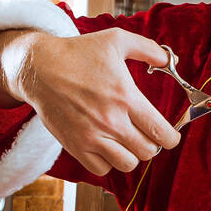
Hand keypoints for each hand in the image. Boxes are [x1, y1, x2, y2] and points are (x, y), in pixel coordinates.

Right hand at [9, 28, 181, 175]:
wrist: (39, 68)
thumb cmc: (78, 53)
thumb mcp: (116, 41)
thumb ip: (148, 49)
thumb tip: (168, 60)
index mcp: (125, 97)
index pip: (161, 133)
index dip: (171, 137)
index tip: (169, 134)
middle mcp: (111, 121)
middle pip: (148, 151)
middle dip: (151, 143)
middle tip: (144, 133)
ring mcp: (92, 136)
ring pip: (128, 164)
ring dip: (131, 154)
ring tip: (125, 140)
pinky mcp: (76, 146)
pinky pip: (102, 169)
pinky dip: (108, 161)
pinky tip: (106, 146)